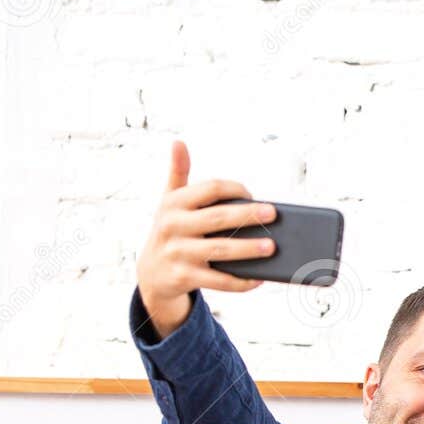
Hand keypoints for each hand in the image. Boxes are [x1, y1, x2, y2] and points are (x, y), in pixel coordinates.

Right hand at [135, 140, 275, 337]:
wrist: (151, 274)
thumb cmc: (171, 230)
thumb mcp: (169, 202)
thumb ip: (178, 174)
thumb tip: (178, 142)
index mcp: (173, 203)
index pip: (209, 189)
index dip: (233, 189)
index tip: (253, 194)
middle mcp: (173, 226)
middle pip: (217, 218)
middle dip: (247, 215)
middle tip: (273, 214)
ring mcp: (177, 253)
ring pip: (219, 250)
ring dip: (247, 249)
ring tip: (271, 246)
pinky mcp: (183, 277)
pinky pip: (217, 280)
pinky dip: (240, 282)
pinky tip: (259, 278)